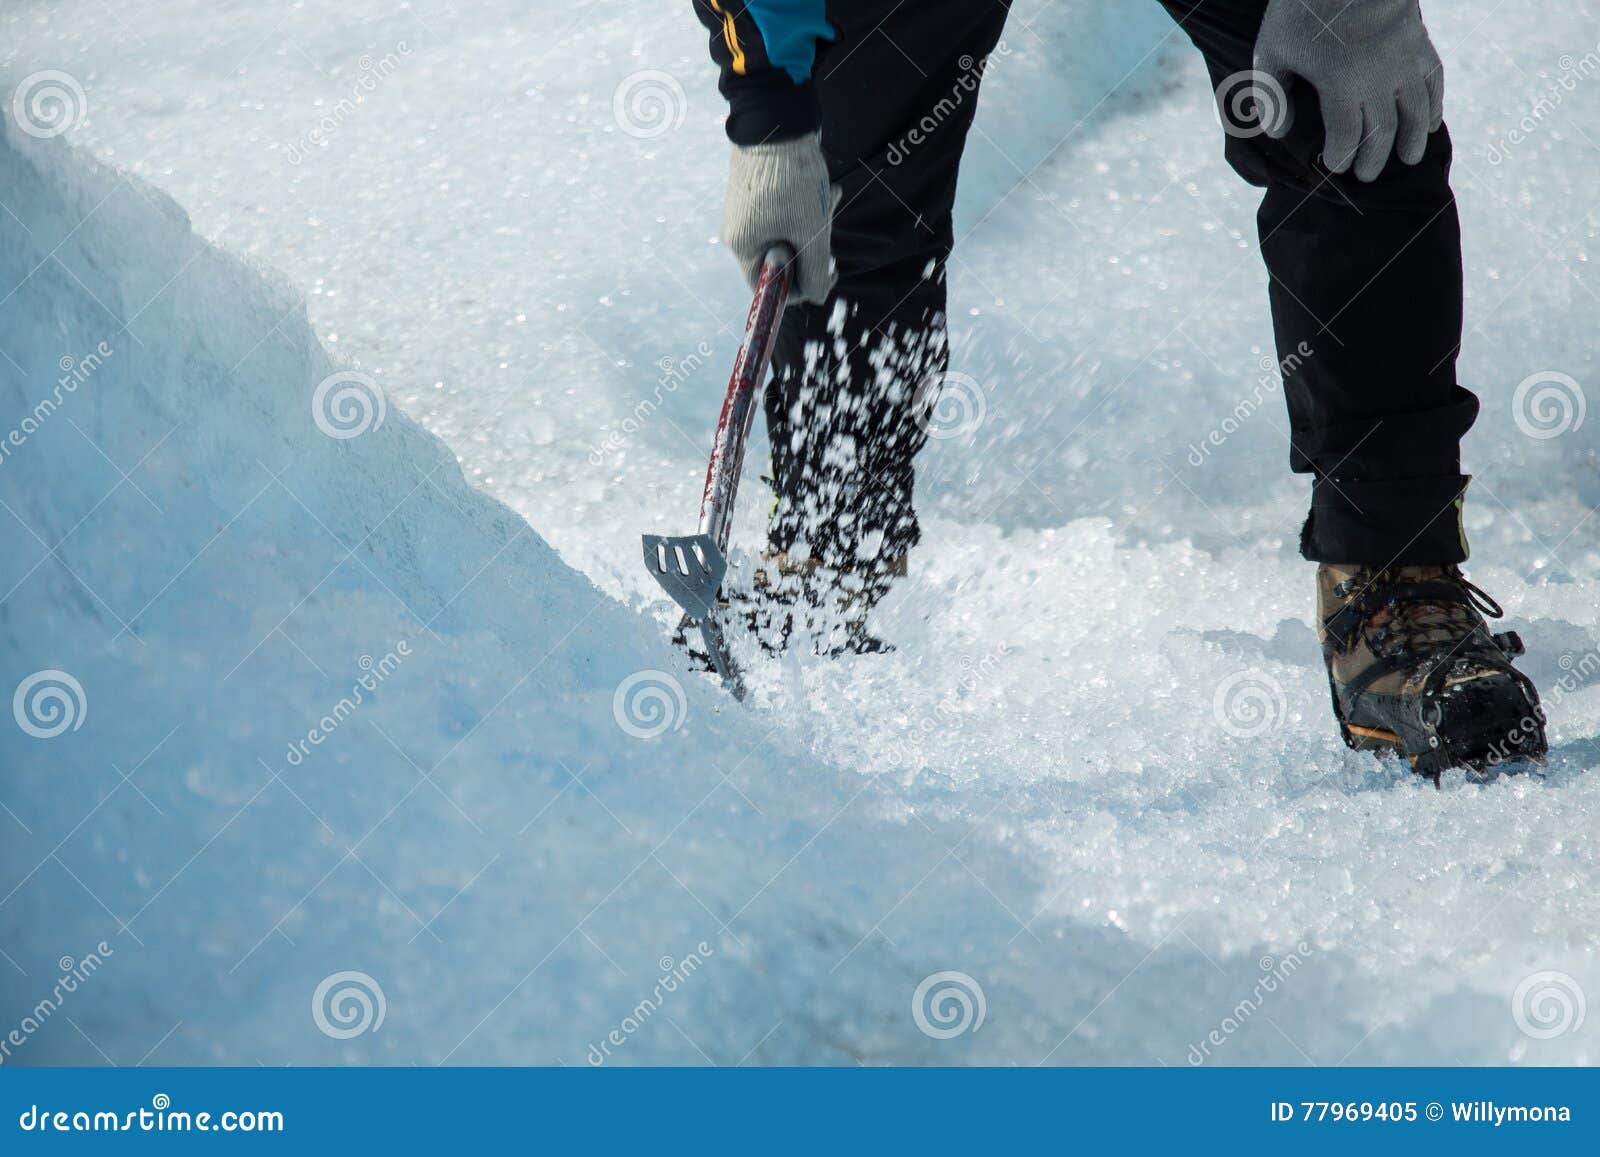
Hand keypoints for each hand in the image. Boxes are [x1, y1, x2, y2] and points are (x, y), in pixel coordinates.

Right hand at [722, 131, 837, 303]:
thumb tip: (817, 296)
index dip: (799, 288)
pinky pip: (785, 213)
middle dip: (811, 249)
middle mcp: (738, 230)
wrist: (779, 118)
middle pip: (780, 260)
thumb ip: (814, 271)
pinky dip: (807, 207)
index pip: (767, 287)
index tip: (824, 272)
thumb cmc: (793, 179)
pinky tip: (828, 189)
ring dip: (814, 225)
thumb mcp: (811, 232)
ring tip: (832, 200)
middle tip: (829, 231)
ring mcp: (746, 209)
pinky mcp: (756, 191)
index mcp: (742, 246)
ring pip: (787, 234)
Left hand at [1254, 0, 1444, 181]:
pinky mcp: (1420, 42)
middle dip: (1373, 159)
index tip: (1335, 167)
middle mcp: (1380, 78)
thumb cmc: (1303, 9)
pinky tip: (1433, 123)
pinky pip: (1435, 82)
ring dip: (1412, 141)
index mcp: (1342, 83)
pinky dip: (1436, 106)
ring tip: (1407, 160)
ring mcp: (1405, 60)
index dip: (1342, 157)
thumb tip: (1279, 134)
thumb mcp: (1271, 50)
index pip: (1347, 137)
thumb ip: (1271, 95)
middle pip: (1383, 133)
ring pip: (1417, 113)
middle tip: (1365, 176)